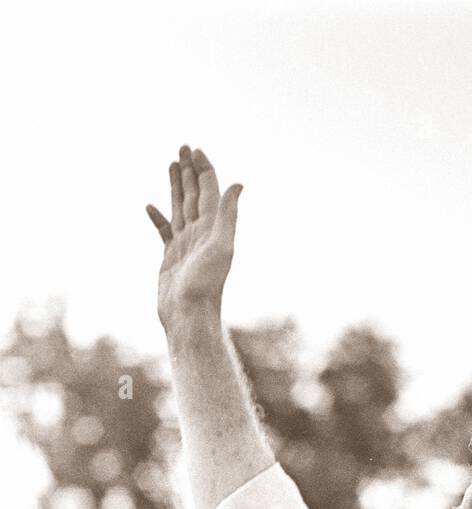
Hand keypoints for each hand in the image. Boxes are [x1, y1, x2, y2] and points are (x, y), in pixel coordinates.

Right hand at [146, 146, 241, 327]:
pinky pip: (164, 231)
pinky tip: (150, 206)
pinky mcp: (171, 257)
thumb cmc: (206, 285)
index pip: (208, 190)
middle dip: (189, 170)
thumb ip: (227, 215)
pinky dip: (158, 217)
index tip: (194, 149)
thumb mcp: (220, 247)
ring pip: (180, 207)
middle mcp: (201, 234)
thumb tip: (238, 184)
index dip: (203, 169)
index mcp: (213, 228)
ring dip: (175, 186)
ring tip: (170, 165)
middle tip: (182, 147)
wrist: (189, 315)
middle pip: (194, 194)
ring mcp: (185, 245)